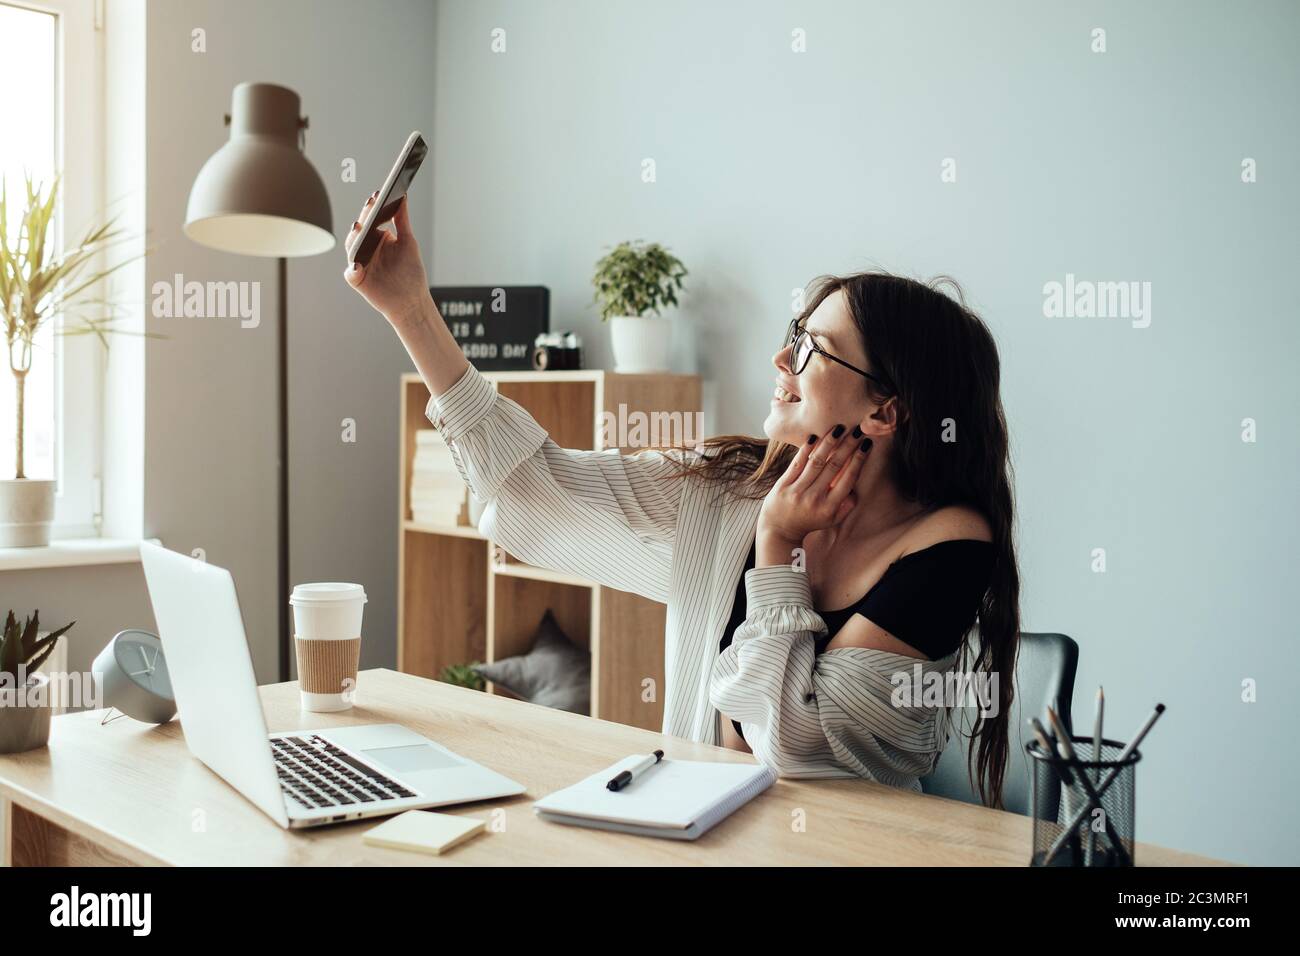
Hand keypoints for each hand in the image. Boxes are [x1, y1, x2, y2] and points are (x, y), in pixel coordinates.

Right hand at [342, 193, 431, 325]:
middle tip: (369, 207)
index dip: (372, 208)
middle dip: (363, 218)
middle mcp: (367, 248)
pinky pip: (351, 272)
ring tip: (359, 228)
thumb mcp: (409, 243)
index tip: (376, 196)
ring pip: (352, 247)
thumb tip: (402, 197)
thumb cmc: (411, 273)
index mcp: (378, 238)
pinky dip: (352, 269)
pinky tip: (357, 264)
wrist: (412, 301)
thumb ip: (402, 221)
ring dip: (354, 238)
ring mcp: (360, 263)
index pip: (371, 219)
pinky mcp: (357, 279)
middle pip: (360, 230)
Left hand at [756, 426, 871, 559]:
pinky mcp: (783, 485)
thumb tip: (857, 487)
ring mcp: (797, 491)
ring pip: (816, 461)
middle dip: (847, 446)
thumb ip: (847, 505)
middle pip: (834, 466)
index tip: (867, 444)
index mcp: (829, 507)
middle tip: (857, 430)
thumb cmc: (810, 521)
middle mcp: (814, 498)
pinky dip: (806, 449)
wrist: (779, 529)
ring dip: (829, 443)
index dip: (859, 459)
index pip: (848, 478)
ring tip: (839, 428)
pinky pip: (797, 463)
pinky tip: (815, 436)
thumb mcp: (832, 520)